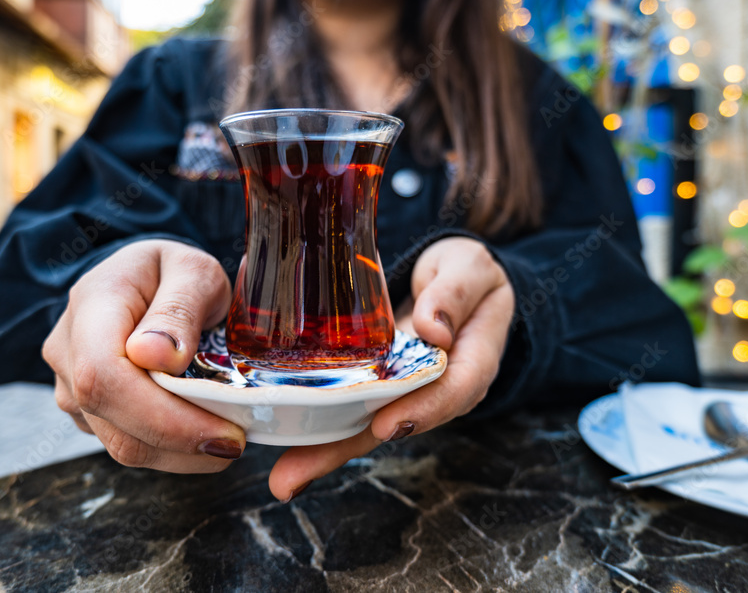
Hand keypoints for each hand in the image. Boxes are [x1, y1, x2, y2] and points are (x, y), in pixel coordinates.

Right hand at [43, 240, 245, 472]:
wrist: (144, 279)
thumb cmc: (173, 272)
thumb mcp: (193, 271)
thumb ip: (180, 309)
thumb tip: (158, 358)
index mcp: (92, 305)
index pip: (103, 376)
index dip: (161, 417)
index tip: (222, 432)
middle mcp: (67, 350)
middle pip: (112, 421)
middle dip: (182, 442)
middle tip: (239, 441)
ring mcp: (69, 386)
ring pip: (121, 443)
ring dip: (181, 452)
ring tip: (227, 435)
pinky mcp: (86, 412)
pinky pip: (126, 443)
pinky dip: (170, 449)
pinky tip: (201, 428)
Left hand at [267, 237, 514, 500]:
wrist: (454, 283)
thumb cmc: (465, 274)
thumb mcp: (469, 268)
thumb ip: (455, 292)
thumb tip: (434, 329)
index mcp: (470, 363)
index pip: (451, 392)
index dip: (421, 411)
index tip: (387, 425)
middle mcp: (433, 390)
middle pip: (393, 424)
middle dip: (346, 450)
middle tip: (296, 474)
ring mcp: (399, 392)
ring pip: (362, 426)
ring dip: (321, 451)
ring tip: (281, 478)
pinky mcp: (372, 385)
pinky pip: (345, 408)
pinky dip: (314, 426)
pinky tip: (277, 437)